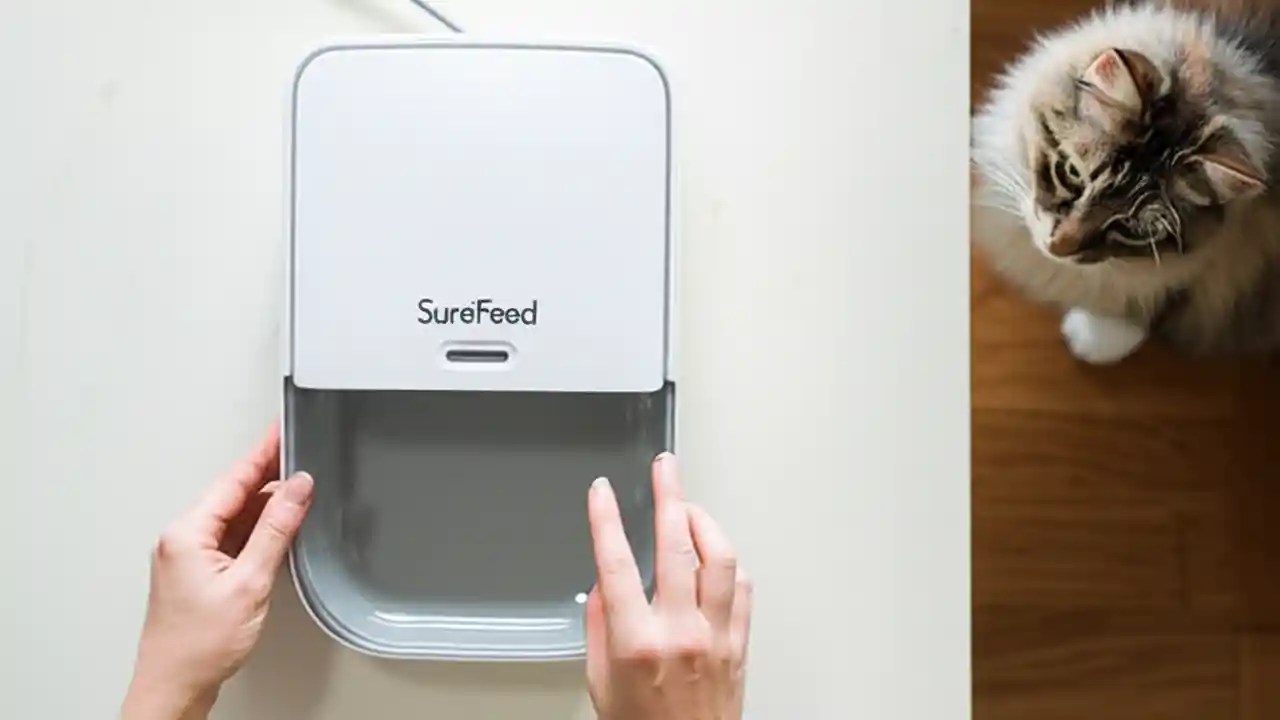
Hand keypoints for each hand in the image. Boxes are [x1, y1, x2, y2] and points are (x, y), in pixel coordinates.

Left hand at [121, 423, 313, 719]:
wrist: (174, 686)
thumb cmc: (199, 645)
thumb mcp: (249, 581)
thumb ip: (276, 529)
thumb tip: (297, 489)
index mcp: (187, 533)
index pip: (233, 480)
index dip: (262, 453)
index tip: (280, 430)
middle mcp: (182, 539)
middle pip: (232, 495)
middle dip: (268, 477)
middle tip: (300, 458)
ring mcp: (187, 556)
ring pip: (233, 517)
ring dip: (265, 507)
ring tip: (299, 494)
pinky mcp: (196, 573)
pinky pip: (230, 538)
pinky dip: (256, 531)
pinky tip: (278, 532)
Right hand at [585, 454, 752, 719]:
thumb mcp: (600, 683)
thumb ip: (600, 626)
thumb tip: (602, 583)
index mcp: (638, 642)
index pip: (617, 564)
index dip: (606, 520)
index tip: (602, 492)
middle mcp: (681, 633)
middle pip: (677, 545)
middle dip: (669, 495)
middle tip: (665, 468)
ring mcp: (717, 635)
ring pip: (721, 557)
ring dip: (704, 522)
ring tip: (689, 506)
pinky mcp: (740, 642)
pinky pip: (742, 585)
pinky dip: (728, 560)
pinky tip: (714, 553)